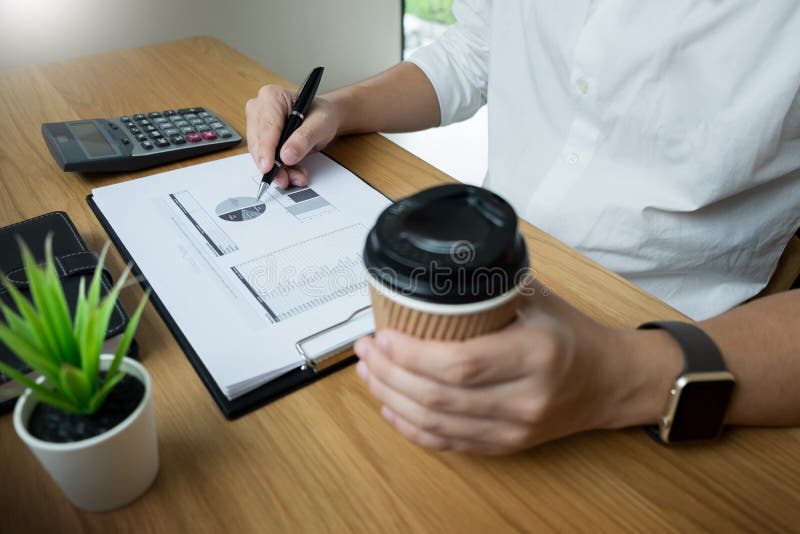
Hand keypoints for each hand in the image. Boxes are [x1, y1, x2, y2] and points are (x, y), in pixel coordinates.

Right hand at [245, 85, 340, 188]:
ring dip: (278, 170)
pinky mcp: (259, 137)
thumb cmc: (321, 115)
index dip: (266, 150)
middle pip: (260, 143)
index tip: (267, 168)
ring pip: (260, 153)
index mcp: (272, 96)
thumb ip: (304, 139)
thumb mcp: (320, 124)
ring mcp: (256, 123)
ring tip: (296, 176)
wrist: (322, 118)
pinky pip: (264, 157)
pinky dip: (278, 169)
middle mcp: (259, 108)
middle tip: (288, 179)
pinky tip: (291, 173)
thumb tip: (287, 155)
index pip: (266, 128)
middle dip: (274, 165)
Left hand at [353, 288, 680, 454]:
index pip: (459, 363)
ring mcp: (515, 429)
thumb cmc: (570, 334)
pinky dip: (411, 428)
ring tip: (368, 374)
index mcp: (535, 354)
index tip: (381, 335)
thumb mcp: (536, 296)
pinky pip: (448, 443)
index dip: (410, 354)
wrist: (610, 381)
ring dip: (391, 400)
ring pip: (436, 424)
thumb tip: (429, 271)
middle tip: (364, 351)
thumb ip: (486, 286)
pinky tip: (390, 408)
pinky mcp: (506, 446)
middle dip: (388, 374)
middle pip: (438, 397)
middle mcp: (525, 398)